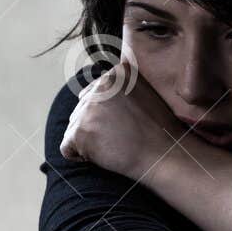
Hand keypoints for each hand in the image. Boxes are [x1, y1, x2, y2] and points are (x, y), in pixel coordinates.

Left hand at [59, 59, 181, 179]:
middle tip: (120, 139)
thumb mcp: (145, 95)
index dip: (104, 117)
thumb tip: (94, 93)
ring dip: (89, 142)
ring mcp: (89, 108)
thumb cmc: (159, 132)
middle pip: (80, 111)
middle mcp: (99, 85)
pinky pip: (67, 147)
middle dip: (94, 128)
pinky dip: (79, 156)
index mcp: (115, 74)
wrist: (165, 156)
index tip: (124, 127)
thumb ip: (121, 90)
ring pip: (73, 128)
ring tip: (115, 147)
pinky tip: (102, 156)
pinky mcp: (81, 131)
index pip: (91, 96)